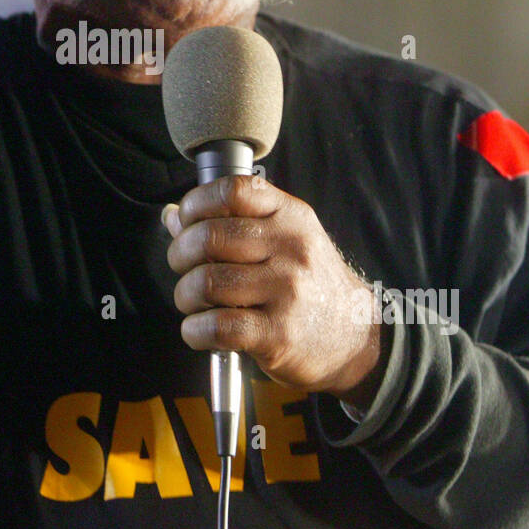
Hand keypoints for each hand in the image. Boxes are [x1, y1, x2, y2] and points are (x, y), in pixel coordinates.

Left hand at [162, 176, 388, 408]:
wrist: (356, 338)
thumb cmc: (310, 285)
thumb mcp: (285, 241)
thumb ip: (232, 223)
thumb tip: (172, 215)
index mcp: (291, 216)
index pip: (232, 190)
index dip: (195, 204)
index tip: (187, 223)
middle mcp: (291, 248)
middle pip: (209, 237)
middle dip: (180, 255)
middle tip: (184, 269)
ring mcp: (287, 291)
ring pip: (206, 282)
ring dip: (185, 296)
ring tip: (194, 303)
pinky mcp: (279, 334)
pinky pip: (217, 327)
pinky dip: (194, 331)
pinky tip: (200, 330)